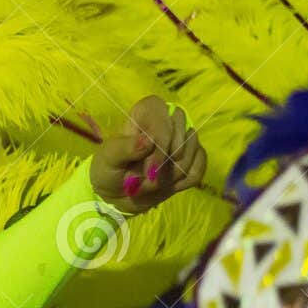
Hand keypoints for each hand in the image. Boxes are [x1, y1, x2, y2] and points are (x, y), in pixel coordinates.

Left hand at [89, 95, 206, 213]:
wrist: (117, 195)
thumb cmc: (108, 170)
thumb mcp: (108, 159)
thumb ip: (125, 148)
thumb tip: (149, 141)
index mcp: (143, 114)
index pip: (162, 111)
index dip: (162, 137)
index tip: (152, 166)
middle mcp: (166, 122)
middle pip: (184, 131)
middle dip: (168, 162)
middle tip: (148, 178)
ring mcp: (181, 141)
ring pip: (193, 151)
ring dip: (173, 174)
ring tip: (151, 183)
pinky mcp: (190, 159)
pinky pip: (199, 167)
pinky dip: (184, 182)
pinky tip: (168, 185)